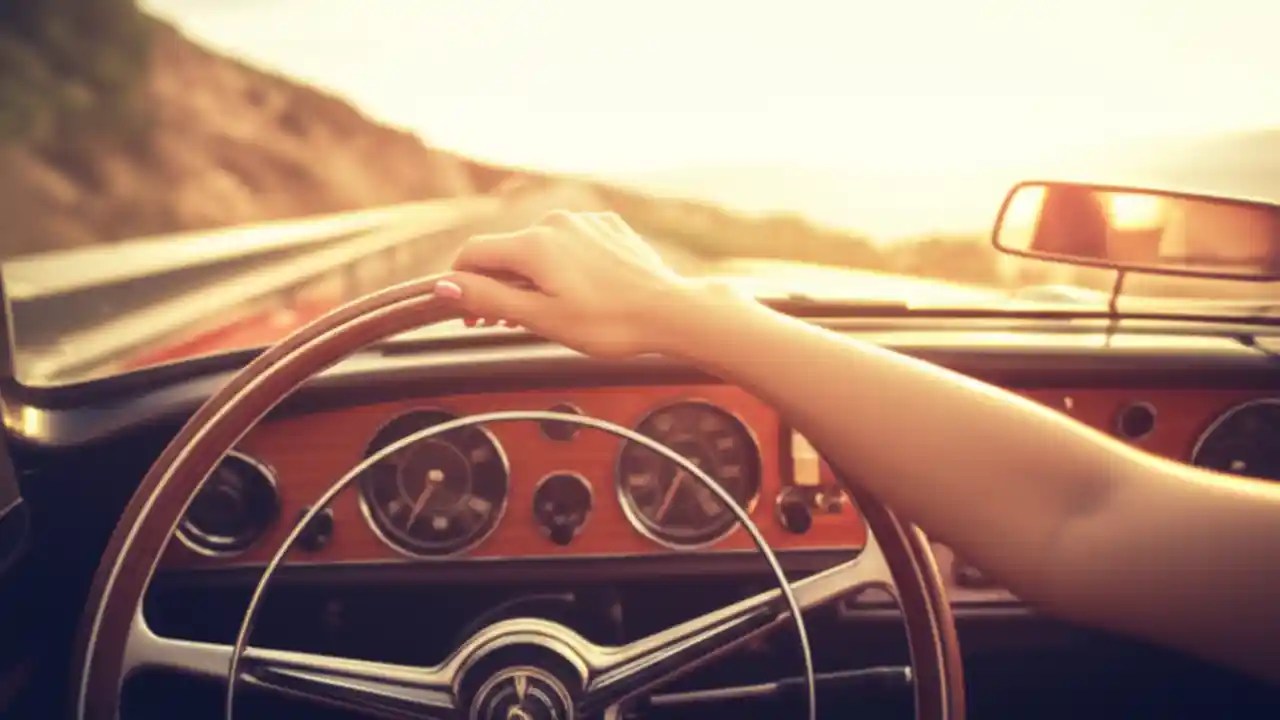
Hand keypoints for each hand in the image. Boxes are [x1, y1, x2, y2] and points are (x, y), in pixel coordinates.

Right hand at [434, 210, 695, 357]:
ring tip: (545, 312)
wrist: (671, 312)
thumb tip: (443, 285)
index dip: (461, 283)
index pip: (473, 253)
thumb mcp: (541, 318)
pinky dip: (563, 265)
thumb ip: (488, 298)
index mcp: (533, 244)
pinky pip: (571, 244)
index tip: (468, 315)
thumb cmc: (609, 323)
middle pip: (507, 251)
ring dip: (531, 277)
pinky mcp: (608, 226)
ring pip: (540, 247)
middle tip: (504, 324)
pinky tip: (581, 292)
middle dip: (499, 286)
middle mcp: (555, 222)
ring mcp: (584, 221)